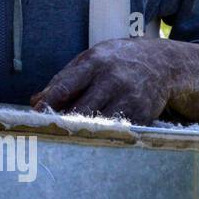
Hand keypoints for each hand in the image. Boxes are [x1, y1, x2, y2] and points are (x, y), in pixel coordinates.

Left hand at [30, 37, 198, 129]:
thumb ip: (63, 79)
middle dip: (62, 122)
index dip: (49, 103)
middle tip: (47, 132)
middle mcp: (112, 81)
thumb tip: (35, 101)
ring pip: (97, 125)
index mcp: (94, 63)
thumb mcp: (90, 60)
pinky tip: (92, 138)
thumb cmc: (116, 61)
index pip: (66, 86)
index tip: (35, 115)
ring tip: (67, 137)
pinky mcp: (142, 116)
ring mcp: (129, 99)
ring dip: (80, 133)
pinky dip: (102, 136)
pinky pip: (115, 132)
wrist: (163, 64)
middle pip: (80, 110)